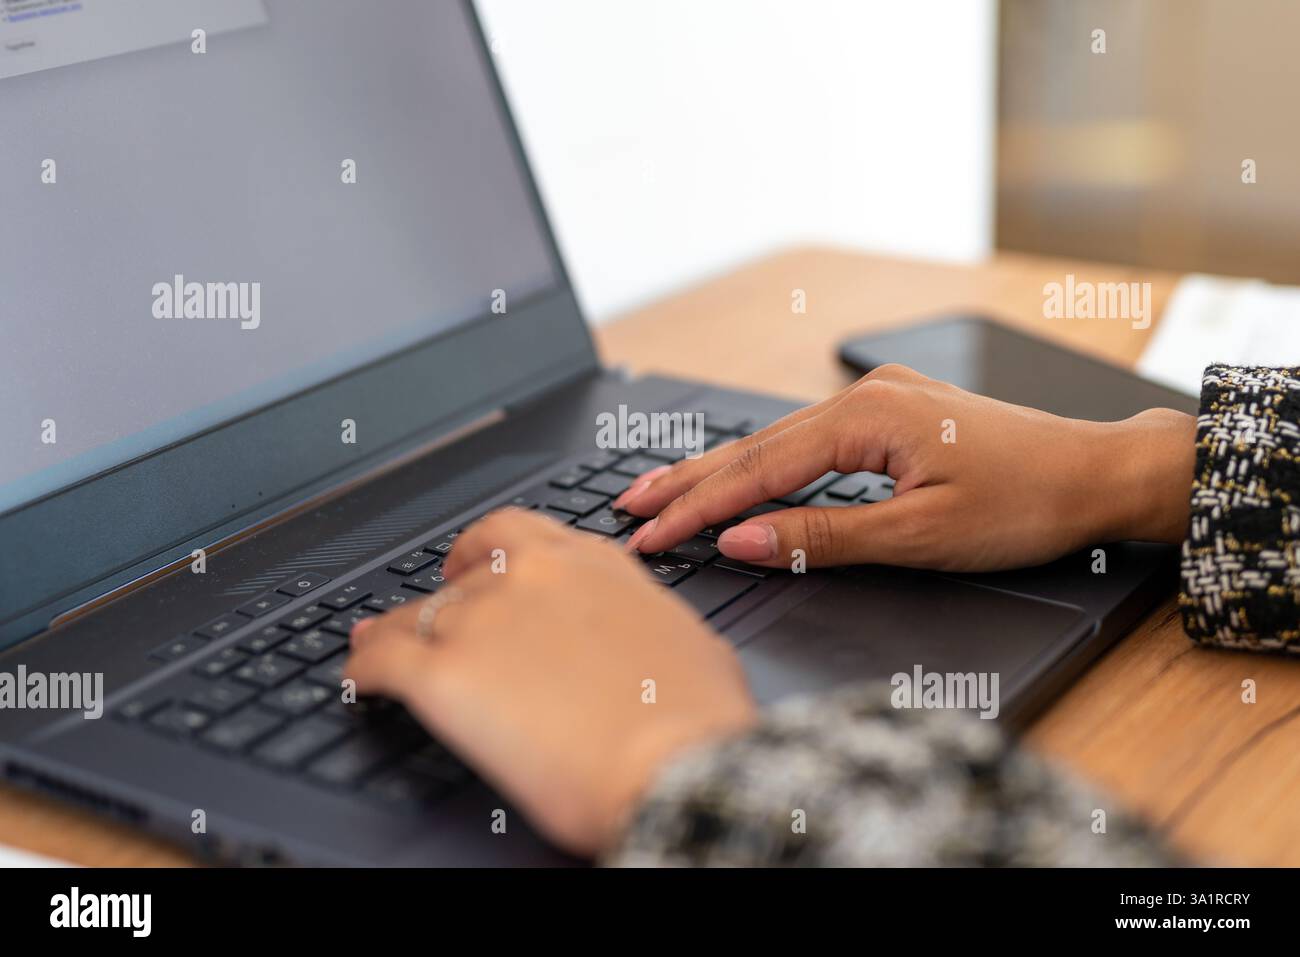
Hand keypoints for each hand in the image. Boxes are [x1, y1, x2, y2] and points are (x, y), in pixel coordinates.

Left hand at [344, 509, 756, 857]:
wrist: (673, 765)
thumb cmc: (694, 717)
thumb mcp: (687, 643)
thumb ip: (644, 623)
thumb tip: (641, 635)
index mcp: (592, 564)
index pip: (521, 536)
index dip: (492, 554)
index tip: (483, 567)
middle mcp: (531, 576)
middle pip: (466, 569)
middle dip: (449, 585)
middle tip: (442, 602)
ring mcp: (483, 619)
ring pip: (417, 613)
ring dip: (399, 630)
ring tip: (379, 644)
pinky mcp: (442, 673)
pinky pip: (380, 659)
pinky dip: (362, 668)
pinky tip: (359, 680)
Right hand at [617, 363, 1196, 571]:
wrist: (1097, 475)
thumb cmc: (1025, 504)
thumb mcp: (918, 537)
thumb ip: (820, 538)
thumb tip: (741, 540)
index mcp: (866, 418)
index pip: (757, 471)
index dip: (697, 508)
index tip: (647, 535)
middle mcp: (864, 397)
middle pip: (754, 446)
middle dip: (687, 480)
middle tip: (626, 505)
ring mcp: (878, 401)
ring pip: (776, 441)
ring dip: (718, 471)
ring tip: (661, 491)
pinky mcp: (891, 415)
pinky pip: (807, 441)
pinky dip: (763, 465)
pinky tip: (736, 475)